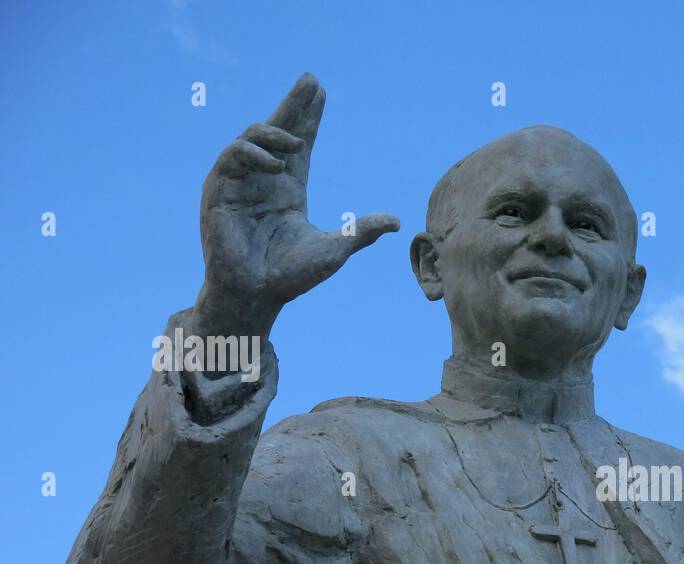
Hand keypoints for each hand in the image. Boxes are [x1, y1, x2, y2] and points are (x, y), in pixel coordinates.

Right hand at [194, 73, 398, 336]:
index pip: (301, 145)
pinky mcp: (219, 191)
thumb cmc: (291, 277)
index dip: (310, 119)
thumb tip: (396, 221)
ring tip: (297, 139)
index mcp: (289, 189)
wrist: (257, 295)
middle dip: (294, 105)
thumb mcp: (335, 249)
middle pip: (279, 131)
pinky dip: (252, 153)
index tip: (321, 92)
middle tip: (311, 80)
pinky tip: (275, 162)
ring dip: (275, 132)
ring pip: (252, 138)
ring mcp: (240, 183)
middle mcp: (265, 180)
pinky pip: (232, 157)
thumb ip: (361, 231)